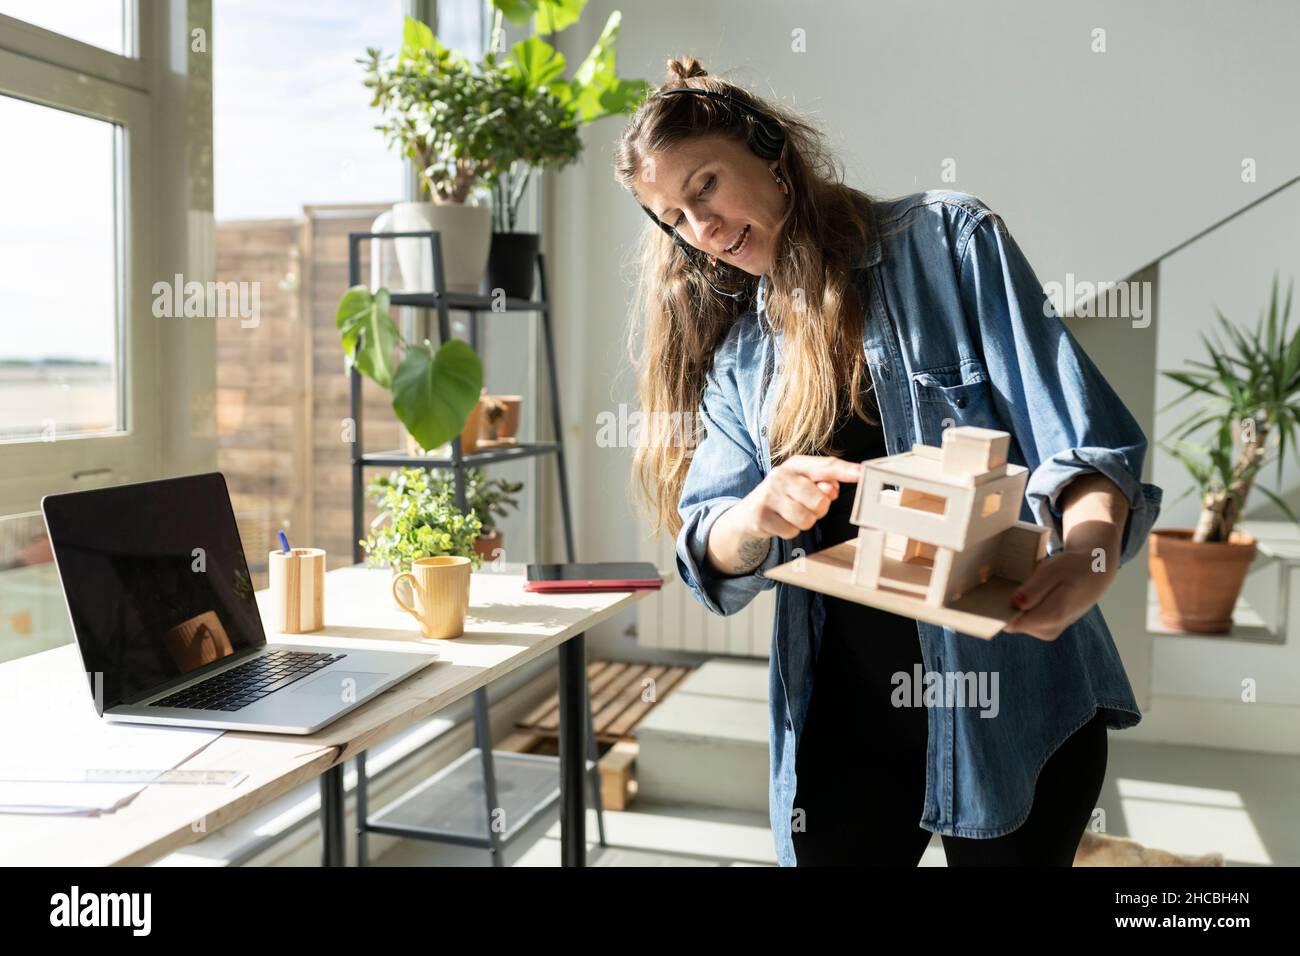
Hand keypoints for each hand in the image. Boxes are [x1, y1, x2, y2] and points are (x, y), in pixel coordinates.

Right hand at [735, 455, 861, 539]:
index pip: (825, 466)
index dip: (846, 470)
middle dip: (818, 510)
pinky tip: (780, 522)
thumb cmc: (784, 495)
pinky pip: (791, 531)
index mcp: (795, 464)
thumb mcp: (803, 484)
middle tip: (805, 506)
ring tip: (792, 514)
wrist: (748, 512)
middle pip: (820, 501)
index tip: (863, 473)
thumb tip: (832, 490)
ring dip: (804, 522)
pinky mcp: (760, 516)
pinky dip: (790, 531)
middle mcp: (780, 476)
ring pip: (806, 519)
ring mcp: (768, 496)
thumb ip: (824, 483)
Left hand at [1004, 547, 1115, 640]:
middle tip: (1001, 586)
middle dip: (1003, 607)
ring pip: (1016, 622)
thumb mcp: (1053, 570)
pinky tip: (1024, 594)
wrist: (1094, 574)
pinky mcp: (1044, 629)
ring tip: (1019, 587)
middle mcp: (1049, 629)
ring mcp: (1047, 632)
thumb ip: (1034, 589)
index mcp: (1054, 615)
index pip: (1016, 622)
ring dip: (1012, 606)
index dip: (998, 612)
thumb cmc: (1072, 568)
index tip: (984, 601)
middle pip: (1012, 623)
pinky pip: (1022, 620)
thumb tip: (1015, 604)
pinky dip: (1019, 607)